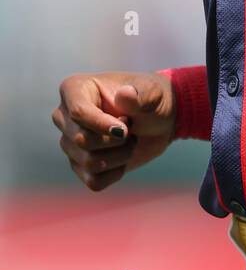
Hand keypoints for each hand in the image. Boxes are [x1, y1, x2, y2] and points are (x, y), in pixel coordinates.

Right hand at [52, 71, 176, 191]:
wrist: (157, 120)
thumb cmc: (150, 98)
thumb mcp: (152, 92)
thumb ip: (140, 94)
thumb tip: (125, 95)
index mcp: (75, 89)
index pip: (78, 112)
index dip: (102, 125)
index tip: (126, 128)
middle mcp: (64, 116)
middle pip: (82, 140)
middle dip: (116, 140)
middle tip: (132, 129)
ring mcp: (70, 142)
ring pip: (89, 162)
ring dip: (120, 155)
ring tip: (131, 140)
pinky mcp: (79, 165)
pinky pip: (93, 181)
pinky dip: (116, 172)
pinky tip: (124, 158)